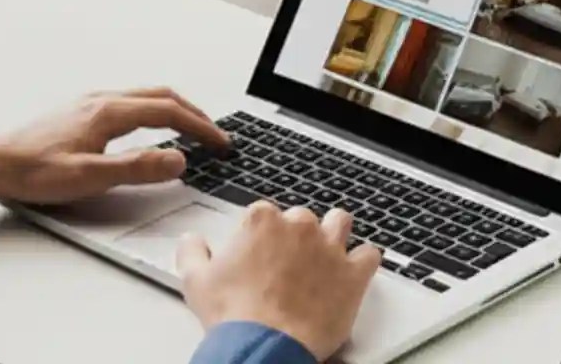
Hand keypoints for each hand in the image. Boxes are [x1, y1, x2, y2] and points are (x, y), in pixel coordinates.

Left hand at [0, 87, 227, 203]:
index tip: (220, 142)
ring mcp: (92, 102)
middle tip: (214, 134)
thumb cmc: (35, 171)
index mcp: (110, 112)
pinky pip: (131, 101)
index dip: (200, 127)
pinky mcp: (83, 111)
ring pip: (146, 95)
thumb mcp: (91, 177)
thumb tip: (177, 159)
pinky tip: (150, 127)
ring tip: (191, 128)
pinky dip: (154, 110)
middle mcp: (103, 100)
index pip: (169, 112)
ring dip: (175, 109)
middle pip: (162, 96)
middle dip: (194, 113)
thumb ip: (137, 167)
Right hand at [177, 202, 381, 361]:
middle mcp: (299, 226)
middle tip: (288, 263)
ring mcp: (329, 248)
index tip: (260, 253)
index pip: (265, 214)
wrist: (265, 346)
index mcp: (262, 221)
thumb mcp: (195, 280)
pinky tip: (352, 273)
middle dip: (297, 237)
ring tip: (326, 255)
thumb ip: (192, 252)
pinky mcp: (353, 273)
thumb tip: (191, 241)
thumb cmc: (233, 315)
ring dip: (335, 234)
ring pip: (340, 223)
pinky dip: (363, 262)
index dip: (262, 235)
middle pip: (302, 219)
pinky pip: (369, 255)